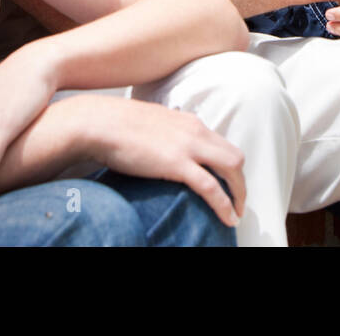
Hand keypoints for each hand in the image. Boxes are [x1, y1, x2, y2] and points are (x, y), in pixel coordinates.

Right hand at [81, 95, 246, 226]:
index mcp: (189, 121)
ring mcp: (189, 146)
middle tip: (237, 201)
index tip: (226, 183)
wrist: (99, 122)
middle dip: (240, 181)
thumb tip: (165, 147)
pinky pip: (212, 188)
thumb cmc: (115, 124)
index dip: (227, 166)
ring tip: (236, 213)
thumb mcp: (150, 123)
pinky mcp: (178, 164)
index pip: (221, 143)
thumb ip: (165, 133)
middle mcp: (195, 130)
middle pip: (234, 155)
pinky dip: (225, 204)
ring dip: (239, 193)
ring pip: (232, 168)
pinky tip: (228, 218)